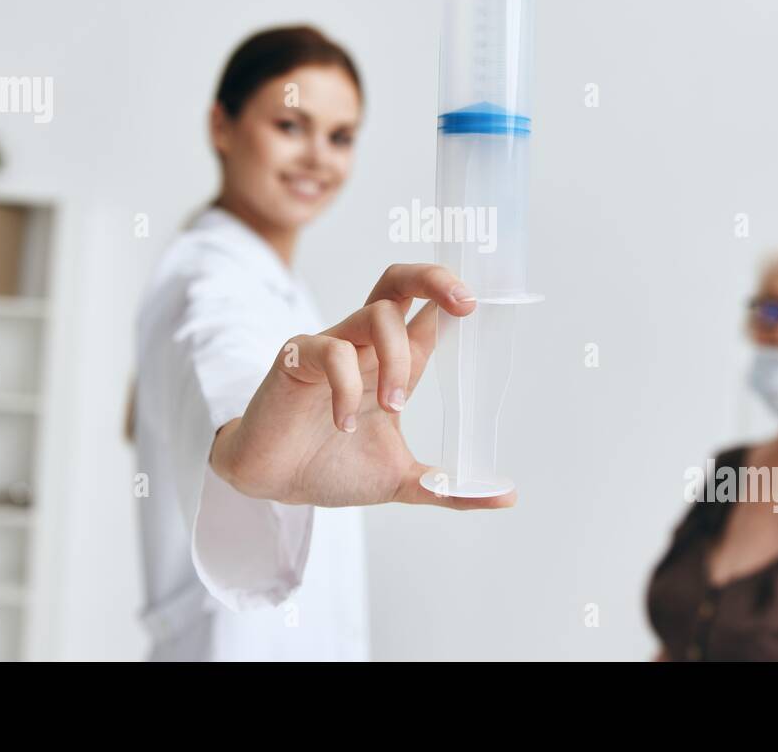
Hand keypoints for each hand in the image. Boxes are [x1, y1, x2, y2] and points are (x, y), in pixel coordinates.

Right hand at [211, 263, 517, 510]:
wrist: (272, 483)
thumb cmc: (331, 468)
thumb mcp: (402, 482)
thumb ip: (449, 488)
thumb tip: (505, 497)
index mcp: (393, 363)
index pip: (428, 313)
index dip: (455, 299)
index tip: (484, 305)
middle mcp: (365, 346)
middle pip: (399, 284)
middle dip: (435, 280)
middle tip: (464, 304)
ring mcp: (331, 346)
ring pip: (376, 315)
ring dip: (395, 360)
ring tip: (393, 407)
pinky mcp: (297, 358)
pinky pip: (331, 352)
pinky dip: (347, 388)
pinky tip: (343, 423)